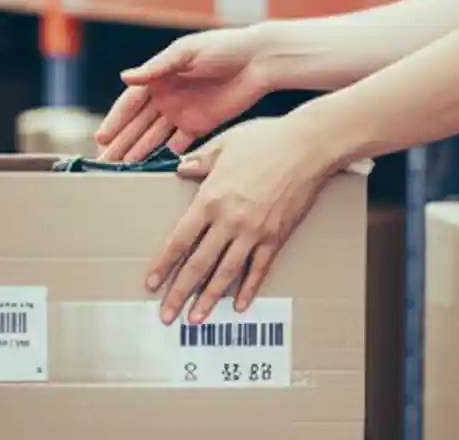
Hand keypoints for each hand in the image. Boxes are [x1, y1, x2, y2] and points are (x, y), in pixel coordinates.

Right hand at [95, 27, 273, 161]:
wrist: (259, 61)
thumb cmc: (222, 47)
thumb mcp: (186, 53)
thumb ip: (156, 67)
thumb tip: (125, 77)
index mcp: (158, 77)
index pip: (130, 104)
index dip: (115, 121)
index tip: (102, 139)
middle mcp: (165, 96)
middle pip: (137, 124)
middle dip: (120, 143)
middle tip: (104, 163)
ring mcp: (181, 112)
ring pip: (153, 137)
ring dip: (137, 152)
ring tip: (120, 170)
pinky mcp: (199, 124)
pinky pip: (177, 144)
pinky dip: (164, 157)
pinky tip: (149, 169)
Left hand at [147, 116, 340, 325]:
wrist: (307, 147)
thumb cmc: (265, 140)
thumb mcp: (223, 145)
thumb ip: (200, 161)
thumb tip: (181, 169)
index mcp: (210, 199)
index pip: (180, 240)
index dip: (164, 265)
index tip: (151, 284)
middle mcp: (229, 221)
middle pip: (198, 265)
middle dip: (180, 293)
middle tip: (167, 315)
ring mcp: (254, 232)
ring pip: (226, 273)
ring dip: (209, 299)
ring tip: (196, 318)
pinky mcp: (277, 237)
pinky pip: (259, 269)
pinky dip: (248, 289)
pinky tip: (237, 305)